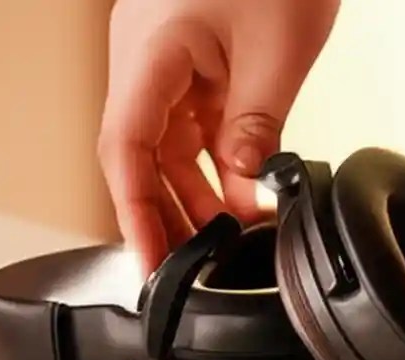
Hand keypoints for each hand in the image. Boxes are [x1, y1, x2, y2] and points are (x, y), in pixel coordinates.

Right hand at [99, 0, 338, 272]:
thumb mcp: (278, 51)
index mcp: (150, 50)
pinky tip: (239, 191)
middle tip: (195, 265)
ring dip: (193, 188)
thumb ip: (256, 126)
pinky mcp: (191, 52)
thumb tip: (246, 187)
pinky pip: (191, 117)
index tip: (152, 263)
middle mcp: (144, 54)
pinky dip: (212, 156)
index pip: (125, 150)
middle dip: (167, 211)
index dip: (136, 213)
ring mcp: (165, 53)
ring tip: (225, 237)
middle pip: (139, 152)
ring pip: (166, 139)